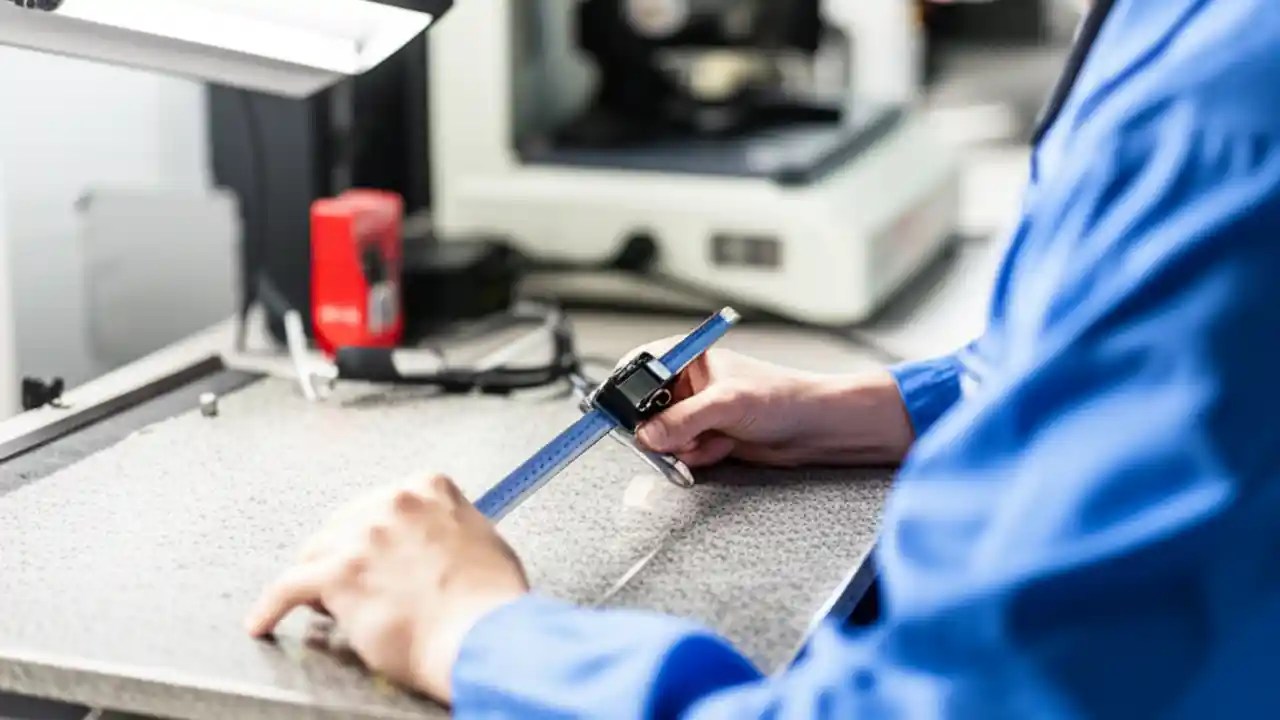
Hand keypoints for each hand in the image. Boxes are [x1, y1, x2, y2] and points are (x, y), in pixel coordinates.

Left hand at [245, 475, 528, 702]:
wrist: (481, 633)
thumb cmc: (489, 599)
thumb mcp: (482, 538)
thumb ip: (449, 527)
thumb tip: (436, 544)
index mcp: (429, 488)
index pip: (384, 502)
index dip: (375, 533)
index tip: (372, 550)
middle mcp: (392, 503)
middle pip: (344, 523)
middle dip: (344, 553)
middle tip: (351, 582)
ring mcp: (361, 536)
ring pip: (315, 552)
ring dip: (315, 578)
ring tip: (316, 603)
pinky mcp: (336, 574)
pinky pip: (286, 587)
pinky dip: (271, 607)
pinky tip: (263, 620)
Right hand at [625, 341, 914, 467]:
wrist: (814, 428)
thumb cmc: (782, 398)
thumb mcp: (727, 404)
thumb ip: (683, 419)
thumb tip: (645, 435)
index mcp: (685, 358)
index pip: (636, 371)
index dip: (625, 397)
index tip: (623, 420)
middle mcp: (684, 384)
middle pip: (641, 412)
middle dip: (660, 431)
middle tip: (680, 437)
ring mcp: (692, 413)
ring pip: (659, 439)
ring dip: (683, 447)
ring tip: (715, 440)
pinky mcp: (703, 437)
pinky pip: (680, 454)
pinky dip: (697, 457)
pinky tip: (723, 448)